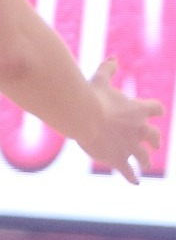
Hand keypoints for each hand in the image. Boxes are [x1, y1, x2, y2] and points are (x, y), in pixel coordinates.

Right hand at [78, 57, 165, 183]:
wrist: (84, 117)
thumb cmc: (91, 96)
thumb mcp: (100, 79)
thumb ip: (109, 69)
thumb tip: (114, 57)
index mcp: (138, 110)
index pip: (156, 109)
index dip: (155, 111)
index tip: (156, 112)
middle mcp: (139, 129)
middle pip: (154, 137)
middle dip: (154, 141)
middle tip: (154, 145)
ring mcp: (130, 146)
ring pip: (143, 156)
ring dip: (145, 160)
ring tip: (145, 165)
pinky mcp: (119, 159)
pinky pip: (129, 171)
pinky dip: (132, 177)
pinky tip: (135, 182)